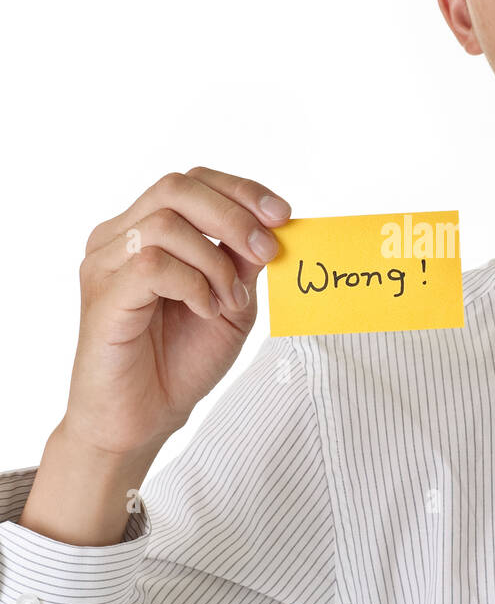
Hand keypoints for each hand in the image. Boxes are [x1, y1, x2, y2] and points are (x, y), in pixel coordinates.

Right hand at [63, 166, 290, 457]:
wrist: (142, 421)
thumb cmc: (178, 363)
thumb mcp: (230, 303)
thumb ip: (244, 262)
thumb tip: (272, 224)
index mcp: (144, 231)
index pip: (192, 182)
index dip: (241, 190)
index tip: (283, 215)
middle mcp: (117, 238)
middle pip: (177, 188)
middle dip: (234, 215)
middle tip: (267, 251)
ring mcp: (104, 264)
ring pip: (166, 224)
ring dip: (215, 261)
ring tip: (228, 301)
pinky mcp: (103, 296)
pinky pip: (152, 265)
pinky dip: (193, 284)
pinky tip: (204, 311)